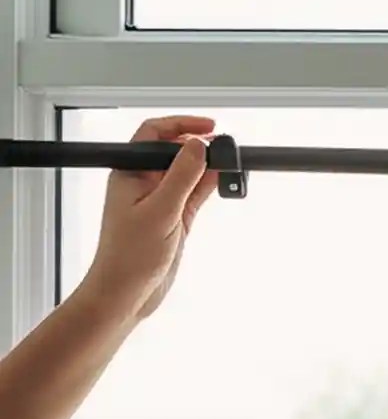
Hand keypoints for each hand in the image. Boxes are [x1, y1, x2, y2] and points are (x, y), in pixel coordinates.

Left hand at [78, 116, 218, 321]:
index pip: (154, 134)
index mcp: (130, 173)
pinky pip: (196, 193)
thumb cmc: (128, 257)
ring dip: (209, 166)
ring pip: (189, 172)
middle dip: (200, 145)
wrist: (126, 293)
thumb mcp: (160, 211)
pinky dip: (211, 186)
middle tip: (224, 147)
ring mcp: (161, 200)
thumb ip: (181, 176)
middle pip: (175, 150)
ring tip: (230, 164)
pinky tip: (225, 182)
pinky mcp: (175, 217)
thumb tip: (198, 146)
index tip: (208, 127)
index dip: (181, 124)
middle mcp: (145, 183)